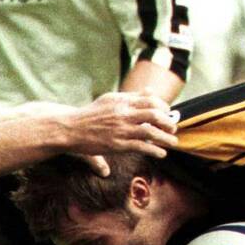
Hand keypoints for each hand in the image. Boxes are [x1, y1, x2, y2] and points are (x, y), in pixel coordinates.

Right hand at [65, 92, 179, 166]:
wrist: (71, 128)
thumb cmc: (91, 115)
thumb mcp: (111, 100)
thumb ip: (131, 97)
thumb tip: (151, 91)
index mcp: (122, 100)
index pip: (150, 100)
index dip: (163, 107)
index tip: (168, 113)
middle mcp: (123, 113)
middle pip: (154, 114)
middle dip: (168, 121)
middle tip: (173, 127)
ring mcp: (121, 129)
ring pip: (151, 131)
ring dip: (166, 138)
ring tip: (173, 142)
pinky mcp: (118, 144)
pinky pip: (141, 146)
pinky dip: (154, 150)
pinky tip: (161, 153)